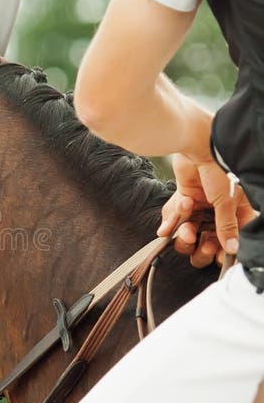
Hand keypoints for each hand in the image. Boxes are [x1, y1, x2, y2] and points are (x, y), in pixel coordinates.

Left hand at [157, 153, 255, 267]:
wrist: (197, 145)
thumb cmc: (220, 170)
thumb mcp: (227, 201)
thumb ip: (226, 226)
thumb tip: (233, 249)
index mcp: (238, 209)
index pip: (233, 236)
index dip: (225, 249)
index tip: (218, 257)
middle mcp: (220, 208)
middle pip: (210, 238)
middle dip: (203, 245)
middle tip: (202, 246)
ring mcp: (202, 203)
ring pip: (191, 229)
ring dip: (186, 234)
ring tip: (186, 231)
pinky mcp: (185, 197)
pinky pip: (175, 216)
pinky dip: (169, 224)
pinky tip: (164, 232)